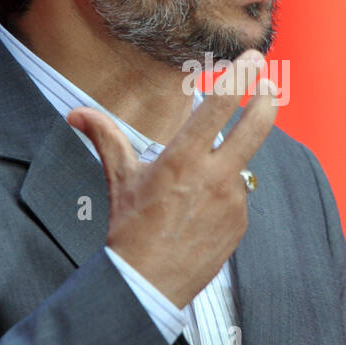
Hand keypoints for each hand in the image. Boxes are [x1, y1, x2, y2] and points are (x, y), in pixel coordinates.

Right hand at [66, 50, 278, 307]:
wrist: (146, 285)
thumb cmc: (128, 229)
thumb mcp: (119, 179)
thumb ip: (104, 138)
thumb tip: (75, 114)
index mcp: (183, 160)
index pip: (219, 105)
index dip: (239, 77)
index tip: (251, 59)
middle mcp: (214, 177)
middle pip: (257, 127)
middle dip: (267, 99)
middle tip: (270, 83)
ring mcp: (232, 202)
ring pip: (239, 166)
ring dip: (227, 164)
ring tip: (194, 191)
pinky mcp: (240, 224)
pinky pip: (237, 198)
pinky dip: (223, 197)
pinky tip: (198, 215)